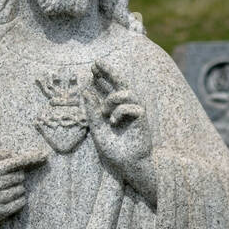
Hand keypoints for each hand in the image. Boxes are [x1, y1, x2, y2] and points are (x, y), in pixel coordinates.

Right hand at [0, 149, 46, 228]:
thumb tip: (13, 153)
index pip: (14, 161)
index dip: (30, 157)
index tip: (43, 154)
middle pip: (19, 176)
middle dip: (17, 176)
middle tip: (5, 180)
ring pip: (20, 189)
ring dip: (17, 188)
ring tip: (3, 190)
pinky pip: (19, 203)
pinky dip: (19, 199)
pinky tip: (9, 198)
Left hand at [83, 63, 156, 202]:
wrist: (128, 166)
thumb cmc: (115, 151)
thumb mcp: (98, 129)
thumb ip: (92, 112)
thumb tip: (86, 90)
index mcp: (115, 110)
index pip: (110, 89)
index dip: (103, 77)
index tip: (92, 68)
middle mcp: (126, 109)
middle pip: (121, 83)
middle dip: (109, 72)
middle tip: (96, 63)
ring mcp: (135, 113)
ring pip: (126, 92)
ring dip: (112, 99)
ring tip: (105, 112)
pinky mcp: (142, 119)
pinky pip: (132, 106)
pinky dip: (120, 112)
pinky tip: (114, 122)